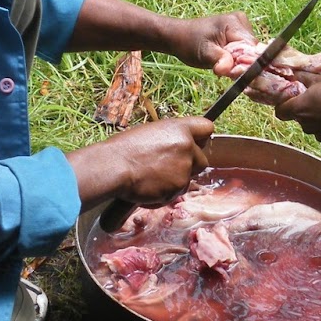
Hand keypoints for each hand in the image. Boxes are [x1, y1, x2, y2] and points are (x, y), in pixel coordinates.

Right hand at [69, 117, 214, 205]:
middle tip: (170, 167)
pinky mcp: (177, 187)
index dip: (201, 137)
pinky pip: (176, 192)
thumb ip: (170, 138)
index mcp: (179, 129)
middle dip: (190, 165)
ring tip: (153, 177)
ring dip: (176, 180)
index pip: (207, 128)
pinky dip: (165, 193)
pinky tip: (149, 187)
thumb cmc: (125, 148)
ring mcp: (184, 168)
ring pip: (189, 178)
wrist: (114, 167)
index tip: (195, 144)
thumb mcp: (150, 133)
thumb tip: (177, 146)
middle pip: (202, 160)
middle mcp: (187, 147)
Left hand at [168, 12, 255, 71]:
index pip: (252, 47)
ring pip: (249, 50)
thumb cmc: (189, 43)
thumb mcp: (204, 53)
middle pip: (252, 49)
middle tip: (225, 69)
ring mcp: (240, 25)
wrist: (178, 36)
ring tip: (223, 63)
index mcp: (235, 22)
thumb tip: (228, 69)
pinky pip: (244, 48)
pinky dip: (236, 57)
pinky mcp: (237, 31)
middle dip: (241, 62)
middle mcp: (241, 20)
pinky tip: (225, 60)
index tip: (233, 72)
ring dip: (238, 61)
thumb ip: (219, 60)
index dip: (245, 62)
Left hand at [273, 71, 320, 146]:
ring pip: (315, 127)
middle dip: (307, 109)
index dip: (284, 105)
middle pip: (300, 118)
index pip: (280, 112)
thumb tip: (295, 74)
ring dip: (320, 119)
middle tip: (320, 97)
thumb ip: (306, 78)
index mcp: (301, 109)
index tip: (292, 98)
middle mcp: (307, 126)